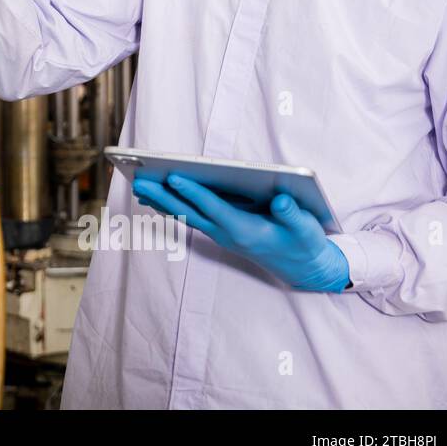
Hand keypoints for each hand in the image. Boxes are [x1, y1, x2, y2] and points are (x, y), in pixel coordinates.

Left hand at [132, 174, 349, 292]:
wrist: (304, 268)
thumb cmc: (305, 244)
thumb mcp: (306, 229)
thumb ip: (293, 215)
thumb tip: (281, 200)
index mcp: (245, 231)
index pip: (214, 208)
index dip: (194, 192)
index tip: (173, 176)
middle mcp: (227, 234)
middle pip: (190, 212)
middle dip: (165, 196)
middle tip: (140, 181)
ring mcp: (222, 234)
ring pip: (187, 216)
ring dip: (163, 202)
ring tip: (140, 186)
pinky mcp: (222, 232)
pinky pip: (192, 218)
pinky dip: (174, 207)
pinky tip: (159, 198)